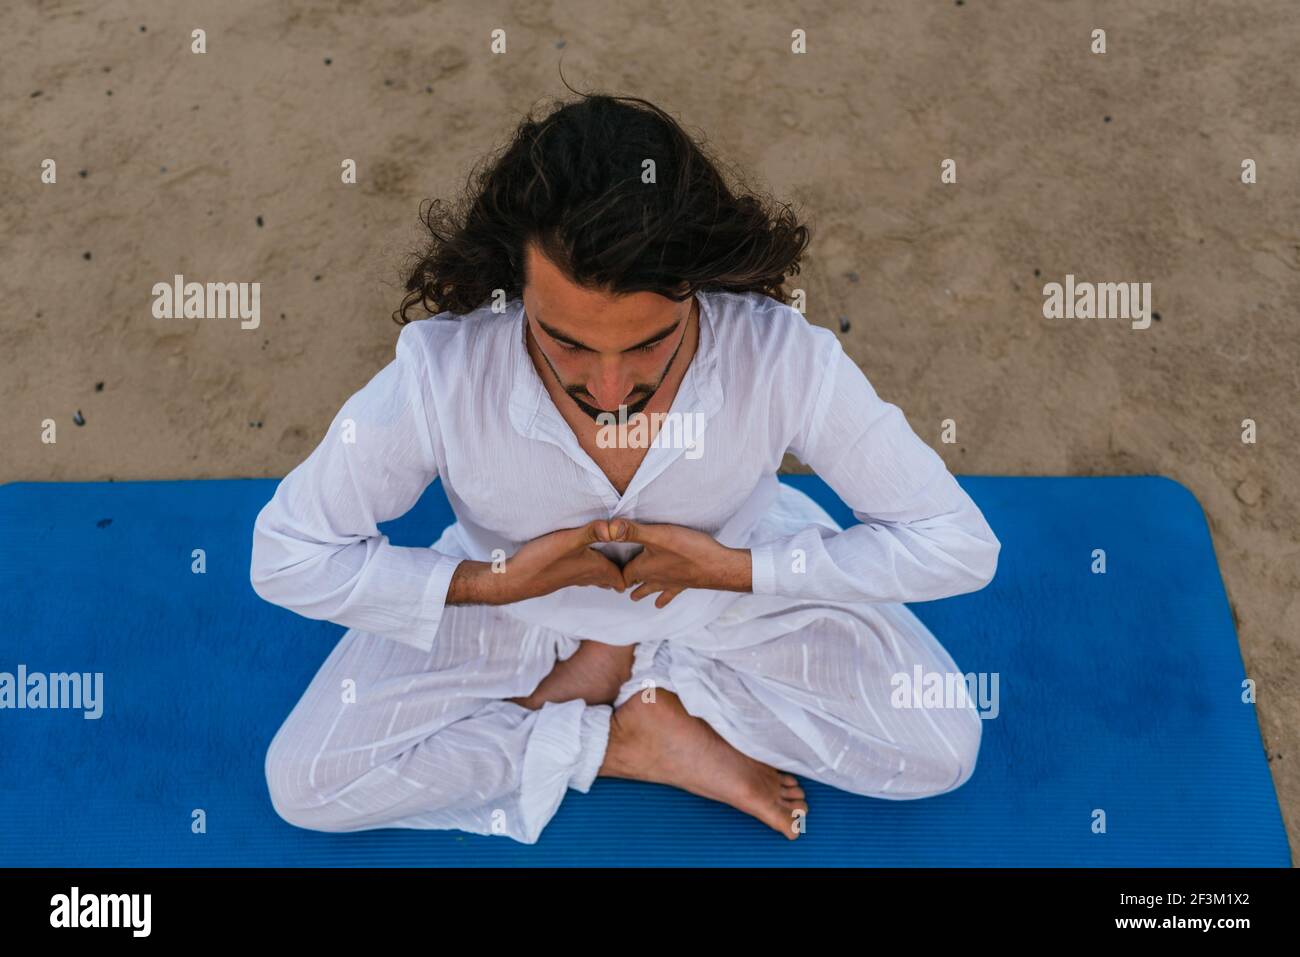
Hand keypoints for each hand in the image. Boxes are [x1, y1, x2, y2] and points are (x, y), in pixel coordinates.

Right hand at [447, 520, 626, 605]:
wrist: (514, 580)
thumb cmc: (541, 561)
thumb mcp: (568, 541)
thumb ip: (592, 532)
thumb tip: (617, 527)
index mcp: (593, 569)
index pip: (621, 577)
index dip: (635, 573)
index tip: (647, 566)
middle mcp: (586, 576)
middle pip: (611, 579)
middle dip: (625, 574)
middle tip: (638, 566)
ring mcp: (572, 577)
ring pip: (597, 578)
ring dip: (608, 572)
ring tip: (619, 565)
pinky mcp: (560, 575)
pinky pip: (584, 575)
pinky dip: (592, 570)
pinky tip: (585, 562)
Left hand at [610, 520, 751, 607]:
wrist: (717, 566)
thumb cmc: (687, 550)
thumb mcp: (657, 535)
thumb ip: (632, 531)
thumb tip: (607, 528)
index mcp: (644, 568)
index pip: (623, 573)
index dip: (613, 572)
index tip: (606, 573)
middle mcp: (655, 578)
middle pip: (635, 584)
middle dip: (626, 584)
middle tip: (617, 587)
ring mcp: (670, 583)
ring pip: (651, 590)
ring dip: (642, 592)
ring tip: (634, 598)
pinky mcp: (685, 584)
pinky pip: (670, 594)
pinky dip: (664, 598)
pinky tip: (661, 602)